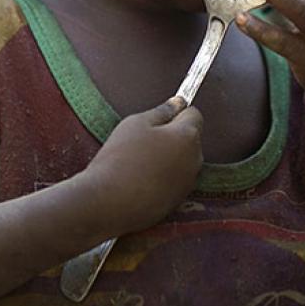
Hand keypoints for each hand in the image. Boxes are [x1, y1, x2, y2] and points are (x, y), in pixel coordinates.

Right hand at [83, 98, 202, 237]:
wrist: (109, 202)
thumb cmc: (121, 157)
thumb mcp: (136, 123)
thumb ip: (162, 111)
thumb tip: (178, 103)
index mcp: (187, 137)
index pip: (194, 114)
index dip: (177, 112)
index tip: (159, 117)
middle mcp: (195, 161)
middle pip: (190, 139)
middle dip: (173, 135)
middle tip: (144, 139)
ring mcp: (188, 184)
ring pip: (182, 160)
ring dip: (169, 157)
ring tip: (140, 161)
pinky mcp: (178, 202)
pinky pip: (175, 180)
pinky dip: (163, 177)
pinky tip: (141, 179)